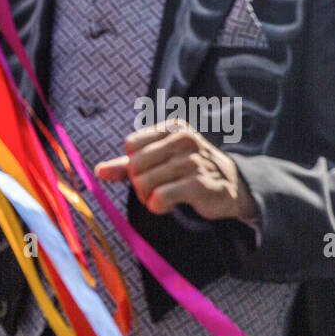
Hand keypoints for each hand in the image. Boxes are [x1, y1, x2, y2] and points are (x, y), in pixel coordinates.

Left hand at [95, 119, 255, 220]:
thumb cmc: (195, 171)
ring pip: (144, 183)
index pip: (131, 145)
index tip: (153, 171)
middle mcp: (184, 141)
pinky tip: (171, 205)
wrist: (236, 186)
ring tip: (165, 197)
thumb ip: (130, 164)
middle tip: (157, 190)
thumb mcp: (165, 160)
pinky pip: (159, 198)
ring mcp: (193, 162)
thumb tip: (99, 171)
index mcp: (174, 129)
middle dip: (140, 184)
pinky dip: (158, 206)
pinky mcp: (199, 185)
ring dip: (149, 197)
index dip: (135, 164)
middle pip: (135, 165)